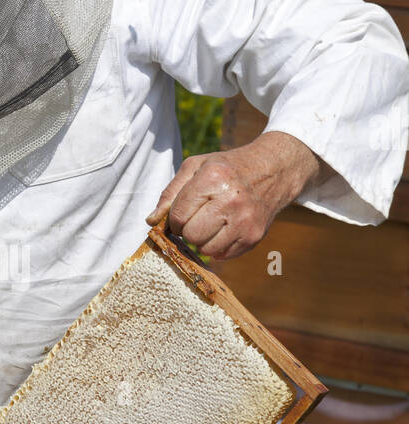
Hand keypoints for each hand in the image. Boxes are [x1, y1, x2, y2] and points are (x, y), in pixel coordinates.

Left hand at [145, 131, 322, 259]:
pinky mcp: (254, 236)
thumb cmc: (226, 168)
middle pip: (191, 235)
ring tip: (212, 222)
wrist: (273, 171)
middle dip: (188, 229)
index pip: (179, 216)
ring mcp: (245, 221)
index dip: (174, 218)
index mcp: (213, 178)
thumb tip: (151, 221)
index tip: (182, 212)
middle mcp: (231, 200)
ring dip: (202, 240)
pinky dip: (217, 246)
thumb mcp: (195, 167)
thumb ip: (170, 193)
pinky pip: (222, 255)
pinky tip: (225, 228)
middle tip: (198, 216)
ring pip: (205, 250)